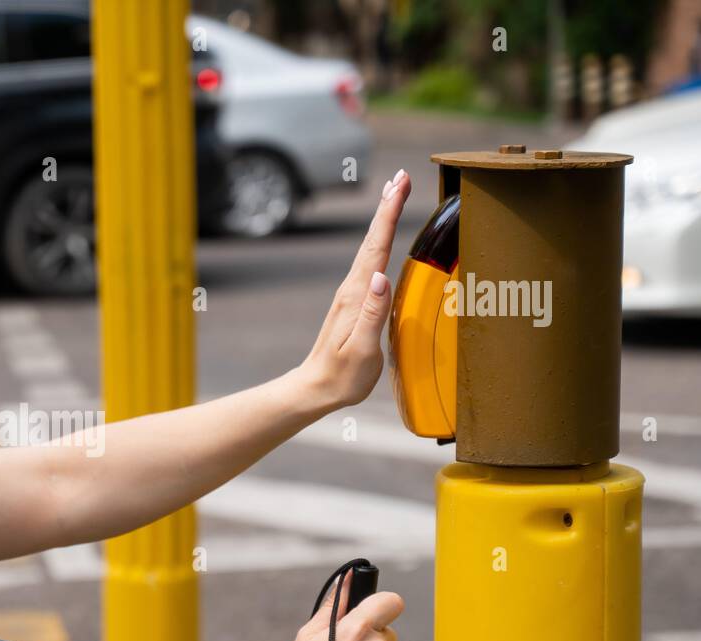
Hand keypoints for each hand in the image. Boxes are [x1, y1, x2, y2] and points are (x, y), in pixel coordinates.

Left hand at [300, 169, 411, 409]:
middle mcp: (353, 288)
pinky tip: (384, 240)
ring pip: (371, 247)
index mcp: (357, 295)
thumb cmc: (341, 375)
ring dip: (383, 219)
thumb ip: (373, 314)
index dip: (389, 214)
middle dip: (387, 206)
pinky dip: (380, 242)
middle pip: (373, 239)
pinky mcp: (355, 302)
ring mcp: (353, 293)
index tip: (399, 184)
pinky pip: (371, 262)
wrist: (315, 388)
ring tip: (395, 193)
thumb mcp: (362, 350)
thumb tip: (382, 277)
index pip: (376, 246)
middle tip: (401, 175)